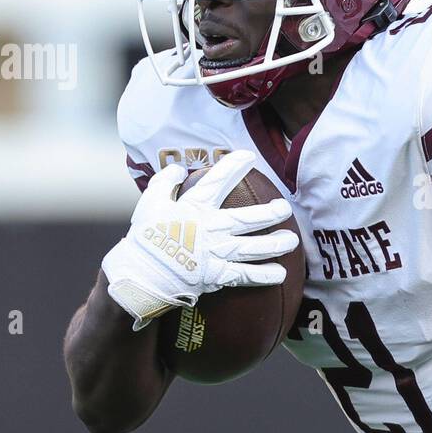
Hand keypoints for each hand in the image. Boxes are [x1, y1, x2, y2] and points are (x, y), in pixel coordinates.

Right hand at [101, 149, 297, 329]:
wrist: (139, 275)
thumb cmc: (145, 238)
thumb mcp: (150, 202)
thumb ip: (165, 182)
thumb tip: (179, 168)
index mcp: (195, 208)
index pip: (218, 181)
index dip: (234, 166)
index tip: (249, 156)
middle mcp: (211, 228)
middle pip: (247, 218)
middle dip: (270, 213)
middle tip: (285, 208)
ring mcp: (216, 253)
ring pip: (253, 248)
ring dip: (275, 244)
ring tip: (292, 241)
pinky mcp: (217, 275)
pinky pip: (245, 276)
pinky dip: (264, 276)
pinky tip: (280, 274)